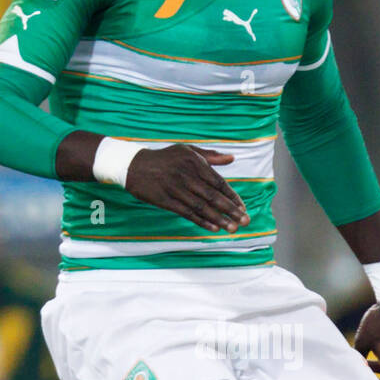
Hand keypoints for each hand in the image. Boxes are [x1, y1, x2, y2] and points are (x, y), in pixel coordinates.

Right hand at [126, 145, 249, 232]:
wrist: (134, 165)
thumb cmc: (165, 158)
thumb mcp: (187, 150)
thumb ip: (210, 156)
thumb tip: (231, 158)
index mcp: (194, 162)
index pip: (218, 182)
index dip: (232, 196)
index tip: (242, 207)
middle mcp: (186, 175)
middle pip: (213, 196)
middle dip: (231, 210)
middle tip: (245, 221)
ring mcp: (175, 189)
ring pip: (202, 207)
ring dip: (219, 219)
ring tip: (233, 228)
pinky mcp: (166, 200)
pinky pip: (187, 213)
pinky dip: (201, 221)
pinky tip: (213, 228)